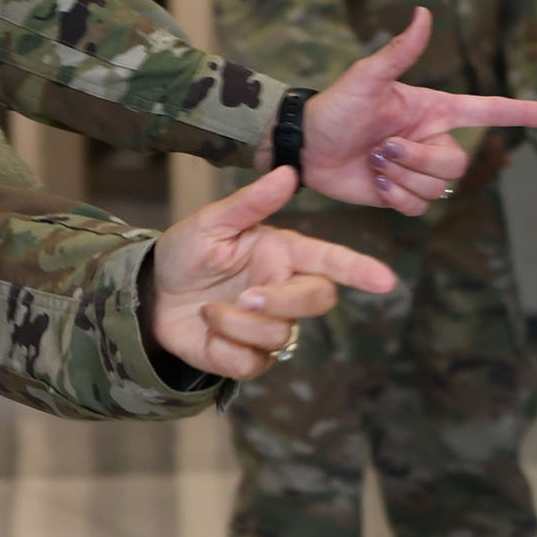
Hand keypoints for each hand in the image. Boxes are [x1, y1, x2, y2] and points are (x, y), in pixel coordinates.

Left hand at [148, 164, 397, 381]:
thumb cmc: (185, 253)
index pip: (330, 260)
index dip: (359, 270)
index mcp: (282, 253)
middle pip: (318, 300)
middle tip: (243, 296)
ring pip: (280, 335)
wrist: (151, 295)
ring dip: (235, 324)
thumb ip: (249, 202)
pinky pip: (252, 364)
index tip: (386, 280)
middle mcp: (284, 288)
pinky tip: (207, 332)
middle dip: (282, 301)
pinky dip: (222, 349)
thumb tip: (287, 173)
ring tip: (206, 309)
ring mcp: (271, 325)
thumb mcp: (209, 223)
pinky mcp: (250, 356)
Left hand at [298, 8, 536, 211]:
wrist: (304, 147)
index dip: (523, 113)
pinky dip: (398, 199)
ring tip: (373, 161)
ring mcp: (417, 169)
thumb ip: (399, 51)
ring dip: (403, 177)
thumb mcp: (366, 78)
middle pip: (457, 163)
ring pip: (438, 188)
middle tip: (382, 147)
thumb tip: (423, 12)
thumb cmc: (334, 107)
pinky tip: (376, 184)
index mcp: (433, 110)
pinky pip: (420, 208)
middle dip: (418, 159)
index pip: (489, 111)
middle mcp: (431, 139)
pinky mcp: (401, 195)